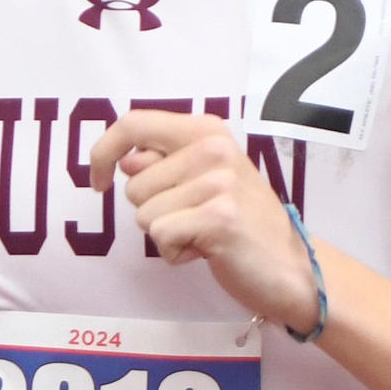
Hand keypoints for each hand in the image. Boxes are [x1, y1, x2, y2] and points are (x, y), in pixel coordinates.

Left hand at [84, 108, 323, 332]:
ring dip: (166, 235)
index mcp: (207, 130)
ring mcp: (219, 181)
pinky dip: (176, 254)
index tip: (98, 182)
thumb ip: (163, 162)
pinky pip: (161, 236)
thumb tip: (124, 159)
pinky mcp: (219, 217)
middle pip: (134, 184)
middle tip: (193, 219)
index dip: (102, 153)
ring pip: (144, 214)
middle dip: (152, 212)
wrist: (292, 266)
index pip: (133, 123)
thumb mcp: (202, 181)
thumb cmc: (241, 224)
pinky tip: (208, 251)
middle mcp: (214, 148)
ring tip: (203, 234)